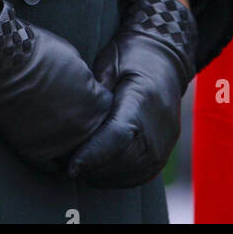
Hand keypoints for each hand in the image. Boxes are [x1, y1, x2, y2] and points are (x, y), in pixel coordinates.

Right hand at [0, 0, 112, 172]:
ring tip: (52, 125)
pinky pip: (52, 164)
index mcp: (98, 105)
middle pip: (91, 134)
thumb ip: (86, 85)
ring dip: (67, 141)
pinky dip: (49, 153)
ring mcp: (61, 143)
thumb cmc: (36, 53)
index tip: (79, 95)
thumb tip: (86, 94)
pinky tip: (41, 137)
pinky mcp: (38, 153)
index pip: (105, 112)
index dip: (91, 101)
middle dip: (81, 123)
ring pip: (73, 152)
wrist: (0, 64)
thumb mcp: (74, 61)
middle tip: (63, 110)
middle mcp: (84, 128)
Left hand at [66, 0, 197, 188]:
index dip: (93, 154)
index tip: (71, 165)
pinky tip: (101, 173)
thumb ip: (95, 90)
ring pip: (134, 172)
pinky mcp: (167, 147)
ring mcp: (165, 140)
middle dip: (94, 168)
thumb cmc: (131, 54)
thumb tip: (73, 115)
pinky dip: (122, 179)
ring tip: (81, 170)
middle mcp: (158, 126)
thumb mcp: (109, 62)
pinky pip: (144, 174)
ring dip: (106, 176)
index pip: (117, 136)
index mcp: (142, 100)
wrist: (165, 56)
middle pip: (124, 159)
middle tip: (66, 168)